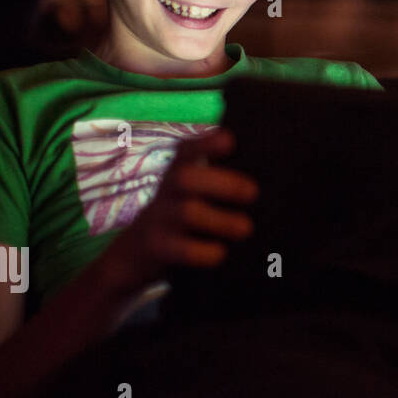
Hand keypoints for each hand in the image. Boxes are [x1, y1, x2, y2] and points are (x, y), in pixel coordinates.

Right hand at [95, 128, 256, 296]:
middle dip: (221, 182)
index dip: (204, 143)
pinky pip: (178, 249)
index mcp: (176, 176)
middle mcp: (165, 193)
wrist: (131, 257)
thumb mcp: (187, 196)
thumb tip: (266, 181)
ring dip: (220, 220)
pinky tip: (220, 253)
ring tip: (246, 228)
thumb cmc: (177, 220)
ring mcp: (158, 221)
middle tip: (253, 192)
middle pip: (185, 178)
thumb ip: (215, 183)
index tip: (229, 140)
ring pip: (187, 213)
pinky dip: (202, 251)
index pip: (185, 151)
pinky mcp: (156, 249)